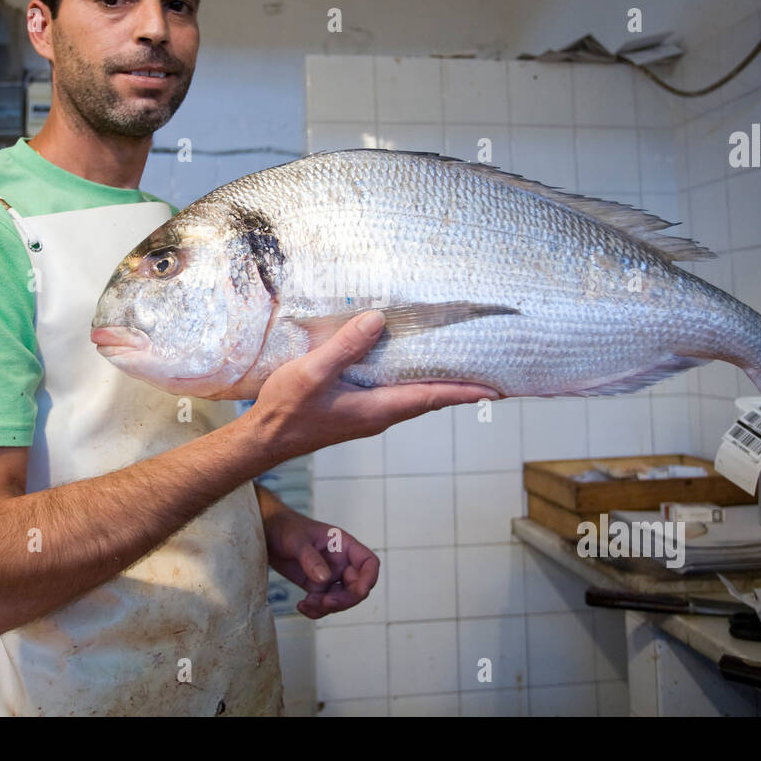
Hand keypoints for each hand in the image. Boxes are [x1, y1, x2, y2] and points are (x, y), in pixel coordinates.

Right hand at [246, 310, 499, 460]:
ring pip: (412, 398)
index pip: (432, 397)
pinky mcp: (355, 412)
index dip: (465, 391)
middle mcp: (379, 415)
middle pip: (429, 399)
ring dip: (436, 384)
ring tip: (458, 368)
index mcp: (378, 409)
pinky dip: (411, 381)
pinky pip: (394, 394)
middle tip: (487, 375)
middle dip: (459, 388)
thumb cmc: (287, 410)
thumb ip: (346, 347)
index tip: (495, 389)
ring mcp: (368, 415)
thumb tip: (378, 321)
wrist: (265, 439)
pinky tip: (406, 366)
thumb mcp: (313, 373)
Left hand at [262, 506, 379, 618]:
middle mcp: (341, 562)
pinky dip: (316, 610)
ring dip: (327, 607)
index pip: (368, 562)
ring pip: (340, 599)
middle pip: (356, 587)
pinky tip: (302, 606)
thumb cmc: (285, 528)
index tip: (359, 591)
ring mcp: (329, 575)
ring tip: (306, 604)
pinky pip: (323, 603)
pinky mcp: (316, 586)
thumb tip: (324, 579)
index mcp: (343, 546)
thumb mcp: (297, 541)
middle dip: (344, 600)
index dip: (369, 578)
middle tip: (324, 603)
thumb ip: (311, 559)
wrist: (266, 533)